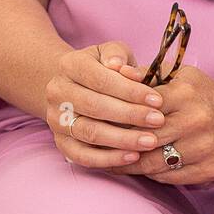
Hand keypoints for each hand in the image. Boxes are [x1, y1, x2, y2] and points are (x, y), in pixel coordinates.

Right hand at [45, 39, 167, 169]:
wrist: (73, 85)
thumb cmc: (101, 68)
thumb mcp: (111, 53)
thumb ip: (120, 57)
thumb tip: (132, 73)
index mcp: (70, 64)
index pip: (101, 79)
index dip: (130, 91)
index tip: (157, 100)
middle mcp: (57, 92)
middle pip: (95, 106)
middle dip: (130, 115)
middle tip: (158, 121)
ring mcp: (56, 119)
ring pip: (90, 133)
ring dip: (123, 140)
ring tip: (150, 141)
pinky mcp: (61, 143)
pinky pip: (83, 156)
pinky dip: (108, 159)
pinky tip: (132, 156)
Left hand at [107, 64, 213, 184]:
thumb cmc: (204, 94)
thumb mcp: (181, 77)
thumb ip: (147, 75)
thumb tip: (114, 69)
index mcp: (185, 94)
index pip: (141, 108)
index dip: (119, 116)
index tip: (100, 120)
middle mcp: (196, 121)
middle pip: (145, 138)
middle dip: (119, 144)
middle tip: (97, 146)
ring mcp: (204, 148)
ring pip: (154, 163)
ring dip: (130, 165)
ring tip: (111, 162)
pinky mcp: (209, 169)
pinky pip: (170, 177)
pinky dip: (151, 175)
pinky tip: (139, 170)